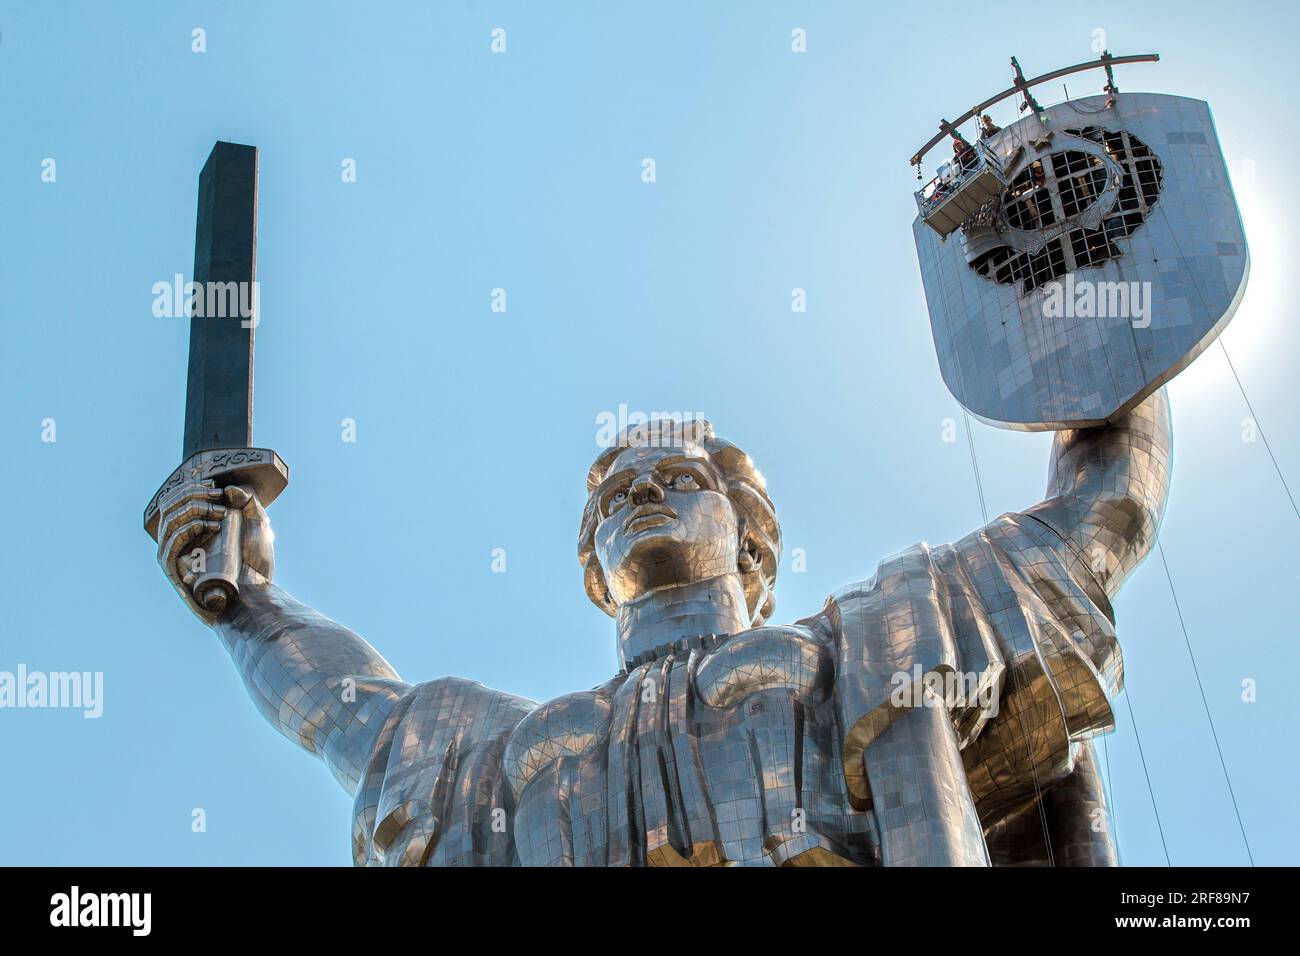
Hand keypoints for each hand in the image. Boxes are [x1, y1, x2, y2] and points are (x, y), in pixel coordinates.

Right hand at [155, 481, 275, 622]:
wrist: (257, 594)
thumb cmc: (256, 565)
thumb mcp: (258, 526)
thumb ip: (248, 502)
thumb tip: (229, 488)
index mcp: (191, 528)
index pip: (176, 500)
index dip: (190, 486)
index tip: (212, 484)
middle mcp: (178, 541)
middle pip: (169, 506)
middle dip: (191, 493)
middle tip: (217, 495)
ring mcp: (174, 556)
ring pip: (169, 520)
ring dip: (193, 508)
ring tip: (220, 512)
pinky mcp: (173, 571)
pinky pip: (170, 543)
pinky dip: (187, 527)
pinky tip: (211, 524)